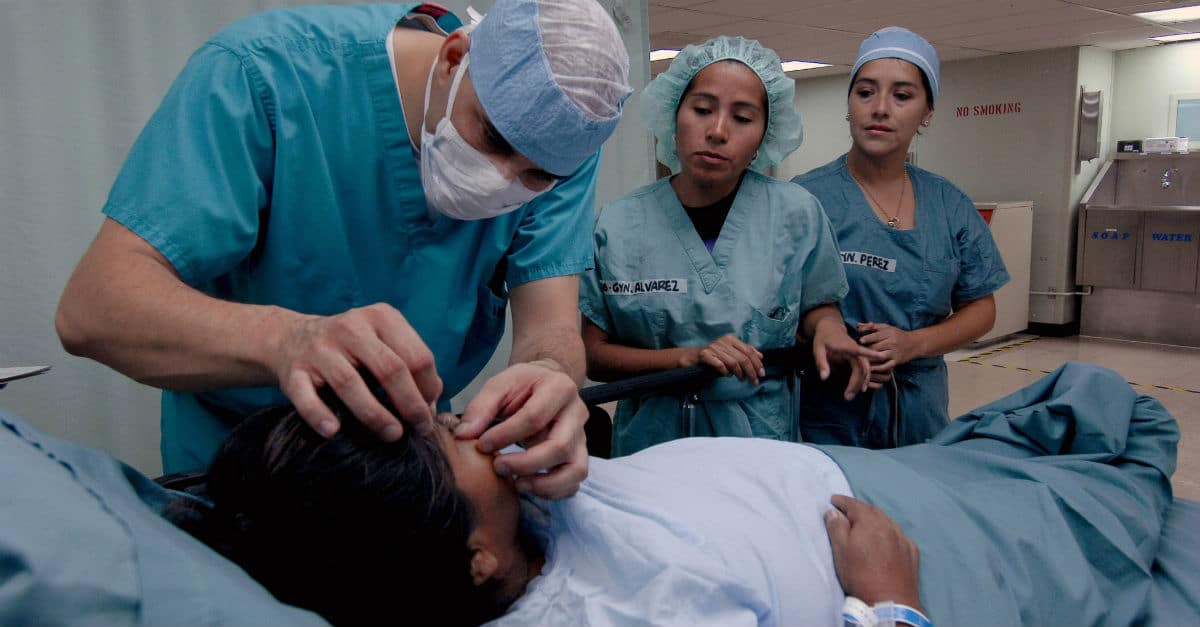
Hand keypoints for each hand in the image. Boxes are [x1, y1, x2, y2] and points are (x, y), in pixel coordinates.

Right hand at [273, 303, 440, 440]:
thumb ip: (409, 365)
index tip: (429, 410)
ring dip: (375, 415)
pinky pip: (306, 396)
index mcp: (380, 317)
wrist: (292, 337)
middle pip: (390, 369)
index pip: (417, 355)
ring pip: (350, 383)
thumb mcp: (383, 342)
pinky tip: (334, 431)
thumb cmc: (350, 347)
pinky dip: (319, 415)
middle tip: (419, 428)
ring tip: (392, 435)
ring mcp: (320, 348)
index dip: (429, 388)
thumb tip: (431, 405)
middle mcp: (350, 327)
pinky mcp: (294, 370)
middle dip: (410, 404)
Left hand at [456, 361, 588, 498]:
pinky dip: (553, 491)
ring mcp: (581, 437)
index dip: (505, 435)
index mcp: (559, 388)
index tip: (481, 444)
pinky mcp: (579, 455)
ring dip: (544, 484)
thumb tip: (464, 434)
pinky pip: (574, 482)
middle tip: (497, 467)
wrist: (547, 383)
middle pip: (559, 447)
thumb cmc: (523, 385)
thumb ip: (481, 407)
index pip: (534, 418)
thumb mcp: (500, 384)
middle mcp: (577, 413)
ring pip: (575, 470)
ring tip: (516, 483)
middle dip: (524, 463)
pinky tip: (528, 485)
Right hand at [682, 334, 764, 385]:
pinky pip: (720, 365)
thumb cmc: (714, 356)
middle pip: (743, 358)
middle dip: (751, 371)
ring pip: (733, 362)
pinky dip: (725, 372)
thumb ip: (745, 352)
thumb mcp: (731, 352)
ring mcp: (713, 348)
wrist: (692, 358)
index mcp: (731, 339)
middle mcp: (723, 341)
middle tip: (754, 381)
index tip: (762, 374)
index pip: (749, 351)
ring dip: (739, 374)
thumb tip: (761, 356)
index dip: (757, 363)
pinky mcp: (705, 355)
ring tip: (741, 379)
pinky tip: (727, 375)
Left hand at [812, 322, 884, 399]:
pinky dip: (862, 379)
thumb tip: (824, 378)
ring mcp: (858, 354)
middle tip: (847, 397)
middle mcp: (855, 350)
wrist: (830, 329)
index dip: (871, 354)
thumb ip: (821, 363)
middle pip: (862, 367)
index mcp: (847, 346)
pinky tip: (858, 388)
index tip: (882, 356)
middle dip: (857, 383)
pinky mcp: (858, 357)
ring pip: (864, 370)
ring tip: (850, 396)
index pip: (861, 350)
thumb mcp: (818, 350)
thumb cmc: (823, 339)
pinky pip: (864, 369)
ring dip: (860, 383)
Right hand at [824, 495, 922, 611]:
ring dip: (875, 520)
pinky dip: (889, 533)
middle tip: (847, 512)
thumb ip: (836, 528)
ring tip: (866, 525)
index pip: (853, 505)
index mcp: (869, 522)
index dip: (842, 501)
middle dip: (859, 509)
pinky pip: (899, 536)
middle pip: (872, 511)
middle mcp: (889, 526)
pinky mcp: (912, 552)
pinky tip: (885, 540)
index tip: (833, 500)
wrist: (891, 602)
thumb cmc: (861, 576)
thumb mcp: (841, 551)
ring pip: (887, 522)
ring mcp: (903, 539)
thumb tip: (833, 511)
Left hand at [857, 323, 918, 384]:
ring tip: (861, 361)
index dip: (868, 338)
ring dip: (870, 360)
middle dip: (866, 350)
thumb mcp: (886, 327)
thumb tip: (858, 325)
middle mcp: (892, 342)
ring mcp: (895, 352)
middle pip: (876, 347)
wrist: (914, 343)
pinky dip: (878, 368)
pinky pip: (886, 366)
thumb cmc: (897, 334)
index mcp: (889, 332)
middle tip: (856, 353)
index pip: (877, 335)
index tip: (860, 341)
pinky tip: (870, 369)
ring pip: (880, 357)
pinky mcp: (897, 361)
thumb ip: (872, 327)